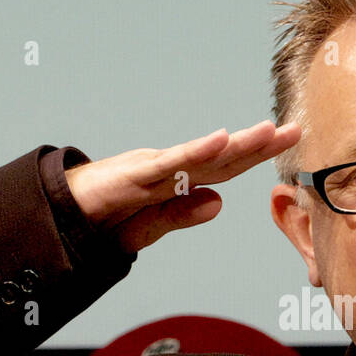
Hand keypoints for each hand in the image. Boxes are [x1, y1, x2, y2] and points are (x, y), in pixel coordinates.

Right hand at [64, 120, 301, 253]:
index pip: (226, 168)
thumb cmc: (103, 218)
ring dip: (236, 145)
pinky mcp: (134, 174)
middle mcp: (170, 169)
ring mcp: (153, 168)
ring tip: (268, 132)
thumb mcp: (149, 227)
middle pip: (222, 157)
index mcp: (177, 182)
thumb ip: (181, 215)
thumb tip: (219, 203)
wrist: (60, 216)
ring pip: (203, 156)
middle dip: (260, 145)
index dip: (258, 156)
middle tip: (296, 129)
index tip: (289, 142)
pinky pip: (171, 164)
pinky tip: (220, 139)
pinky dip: (196, 152)